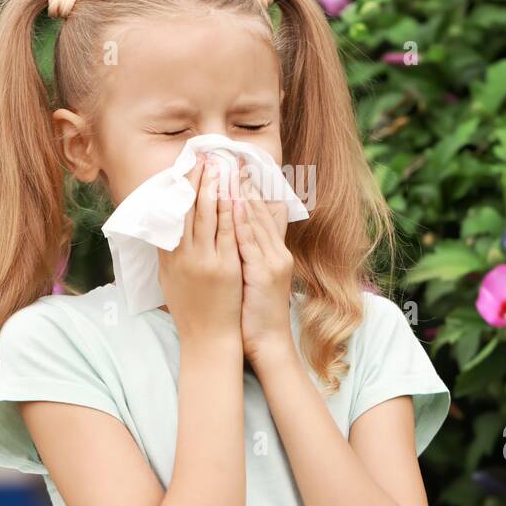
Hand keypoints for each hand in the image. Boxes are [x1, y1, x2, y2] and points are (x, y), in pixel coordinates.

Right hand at [157, 154, 243, 348]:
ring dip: (213, 188)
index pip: (171, 214)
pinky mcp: (225, 267)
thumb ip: (166, 253)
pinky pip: (227, 233)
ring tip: (217, 166)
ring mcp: (205, 261)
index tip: (183, 167)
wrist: (208, 338)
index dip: (178, 189)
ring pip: (208, 216)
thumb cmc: (190, 310)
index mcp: (168, 257)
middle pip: (188, 209)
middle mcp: (183, 256)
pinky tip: (233, 194)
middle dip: (195, 181)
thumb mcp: (168, 280)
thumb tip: (161, 228)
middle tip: (201, 157)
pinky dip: (229, 211)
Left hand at [232, 165, 295, 364]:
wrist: (269, 344)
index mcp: (274, 253)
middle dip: (244, 185)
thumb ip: (248, 256)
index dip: (249, 191)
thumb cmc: (255, 315)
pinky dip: (242, 221)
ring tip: (229, 172)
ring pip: (256, 221)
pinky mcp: (264, 273)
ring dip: (243, 195)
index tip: (234, 169)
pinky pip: (251, 242)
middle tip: (230, 160)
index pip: (262, 214)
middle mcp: (277, 253)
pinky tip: (233, 204)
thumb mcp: (254, 280)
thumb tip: (232, 237)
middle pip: (261, 211)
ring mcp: (272, 262)